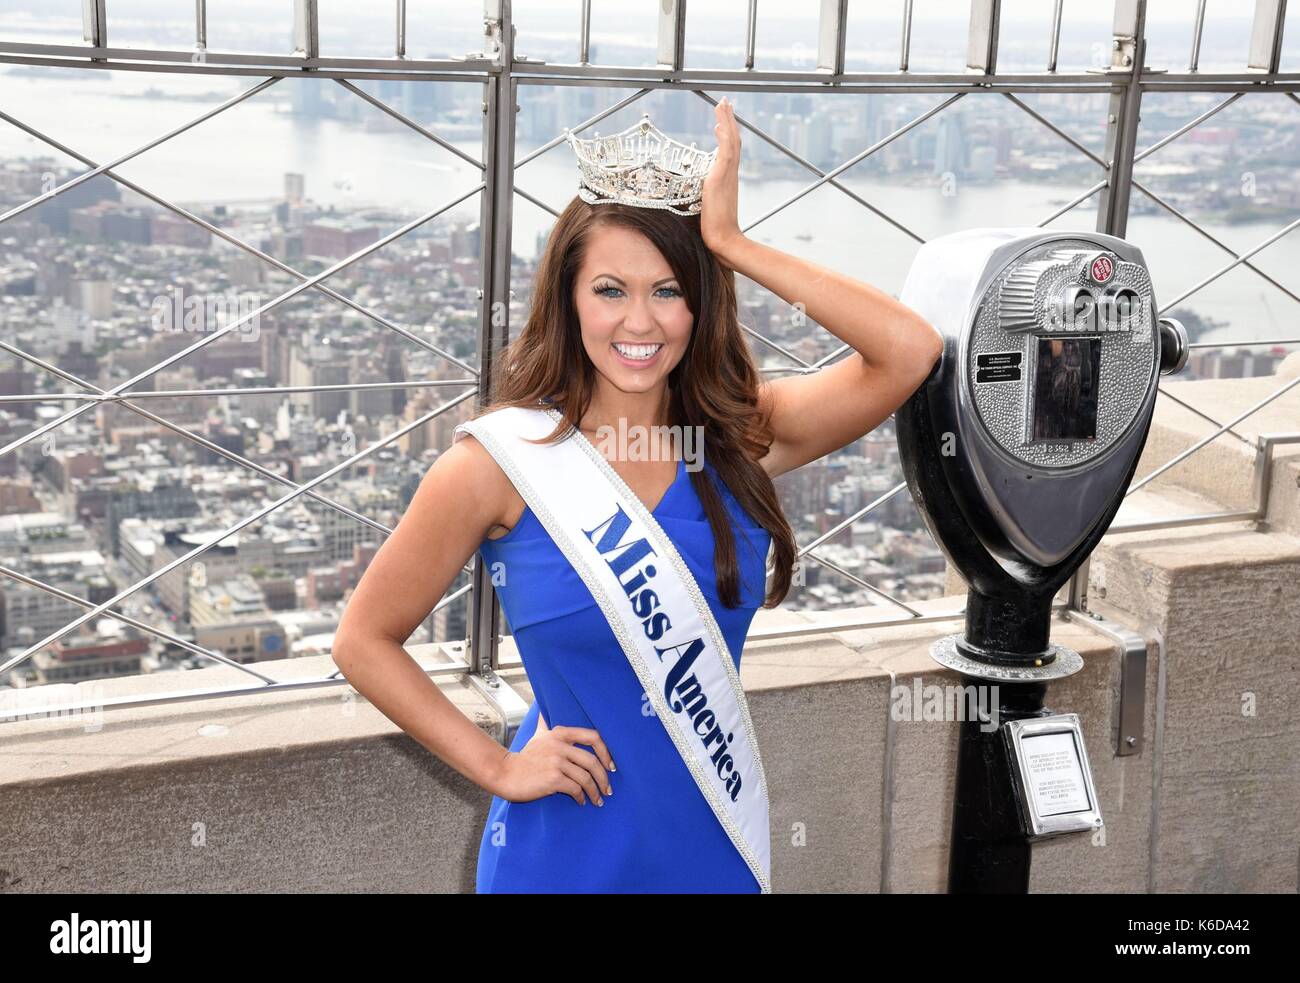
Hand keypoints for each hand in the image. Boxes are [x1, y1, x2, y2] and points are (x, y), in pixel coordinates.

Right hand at [492, 712, 615, 806]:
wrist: (506, 774)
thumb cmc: (525, 757)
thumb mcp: (537, 736)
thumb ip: (545, 724)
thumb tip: (543, 710)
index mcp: (560, 733)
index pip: (593, 737)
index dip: (607, 752)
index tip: (611, 766)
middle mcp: (560, 745)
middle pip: (593, 761)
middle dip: (604, 778)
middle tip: (608, 789)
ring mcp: (556, 762)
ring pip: (586, 778)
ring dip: (595, 791)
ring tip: (597, 800)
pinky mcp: (553, 779)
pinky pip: (575, 789)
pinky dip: (582, 797)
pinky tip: (582, 801)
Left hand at [700, 96, 745, 261]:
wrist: (724, 239)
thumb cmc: (716, 228)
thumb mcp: (708, 206)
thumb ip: (705, 197)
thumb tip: (696, 196)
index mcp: (727, 178)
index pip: (729, 149)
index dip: (726, 132)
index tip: (721, 119)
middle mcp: (730, 173)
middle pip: (733, 140)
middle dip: (728, 120)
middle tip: (724, 102)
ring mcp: (727, 175)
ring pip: (731, 141)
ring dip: (726, 121)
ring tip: (722, 105)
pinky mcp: (721, 178)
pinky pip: (725, 152)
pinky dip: (724, 136)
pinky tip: (718, 125)